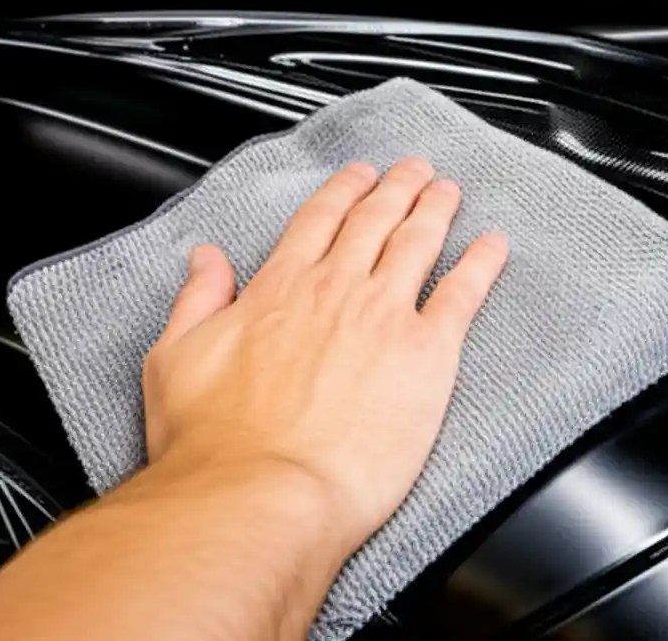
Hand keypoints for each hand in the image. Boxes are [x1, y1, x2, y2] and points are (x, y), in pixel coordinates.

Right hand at [141, 157, 507, 546]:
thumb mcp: (175, 359)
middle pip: (374, 221)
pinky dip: (481, 263)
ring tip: (447, 191)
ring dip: (435, 210)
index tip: (358, 175)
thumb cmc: (217, 447)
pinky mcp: (426, 355)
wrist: (262, 496)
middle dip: (396, 188)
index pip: (318, 221)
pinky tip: (492, 245)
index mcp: (278, 290)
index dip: (343, 191)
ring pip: (417, 242)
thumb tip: (205, 260)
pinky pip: (462, 293)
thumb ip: (196, 301)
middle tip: (414, 171)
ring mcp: (384, 317)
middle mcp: (334, 291)